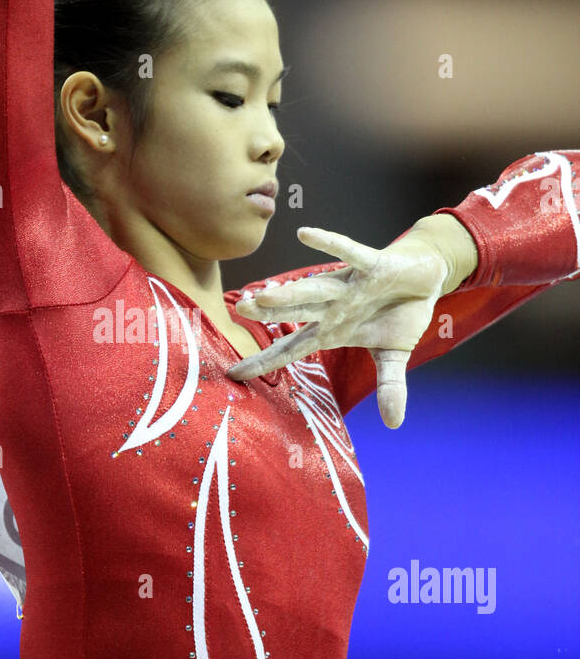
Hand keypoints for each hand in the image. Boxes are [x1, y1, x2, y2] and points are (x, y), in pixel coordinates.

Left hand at [226, 226, 449, 427]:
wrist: (425, 278)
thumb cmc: (401, 314)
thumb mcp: (395, 356)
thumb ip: (390, 387)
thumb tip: (394, 424)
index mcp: (332, 330)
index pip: (290, 349)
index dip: (264, 361)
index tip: (233, 374)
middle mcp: (332, 306)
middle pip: (293, 312)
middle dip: (266, 313)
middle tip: (238, 310)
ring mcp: (348, 285)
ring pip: (313, 288)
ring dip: (290, 292)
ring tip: (262, 295)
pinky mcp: (371, 265)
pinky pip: (348, 252)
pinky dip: (328, 243)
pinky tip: (304, 234)